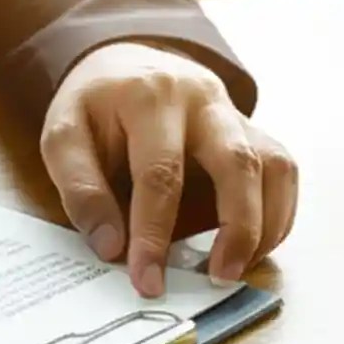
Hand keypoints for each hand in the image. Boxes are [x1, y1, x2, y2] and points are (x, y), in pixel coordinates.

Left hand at [39, 41, 297, 297]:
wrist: (124, 64)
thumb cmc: (93, 108)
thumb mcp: (63, 136)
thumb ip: (80, 188)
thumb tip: (110, 246)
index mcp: (148, 98)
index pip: (160, 173)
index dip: (154, 233)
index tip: (146, 279)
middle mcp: (202, 100)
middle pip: (237, 163)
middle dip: (234, 228)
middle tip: (216, 279)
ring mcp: (234, 113)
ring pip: (271, 167)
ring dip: (263, 225)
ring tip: (234, 269)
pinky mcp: (251, 129)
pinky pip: (281, 170)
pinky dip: (275, 213)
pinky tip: (250, 245)